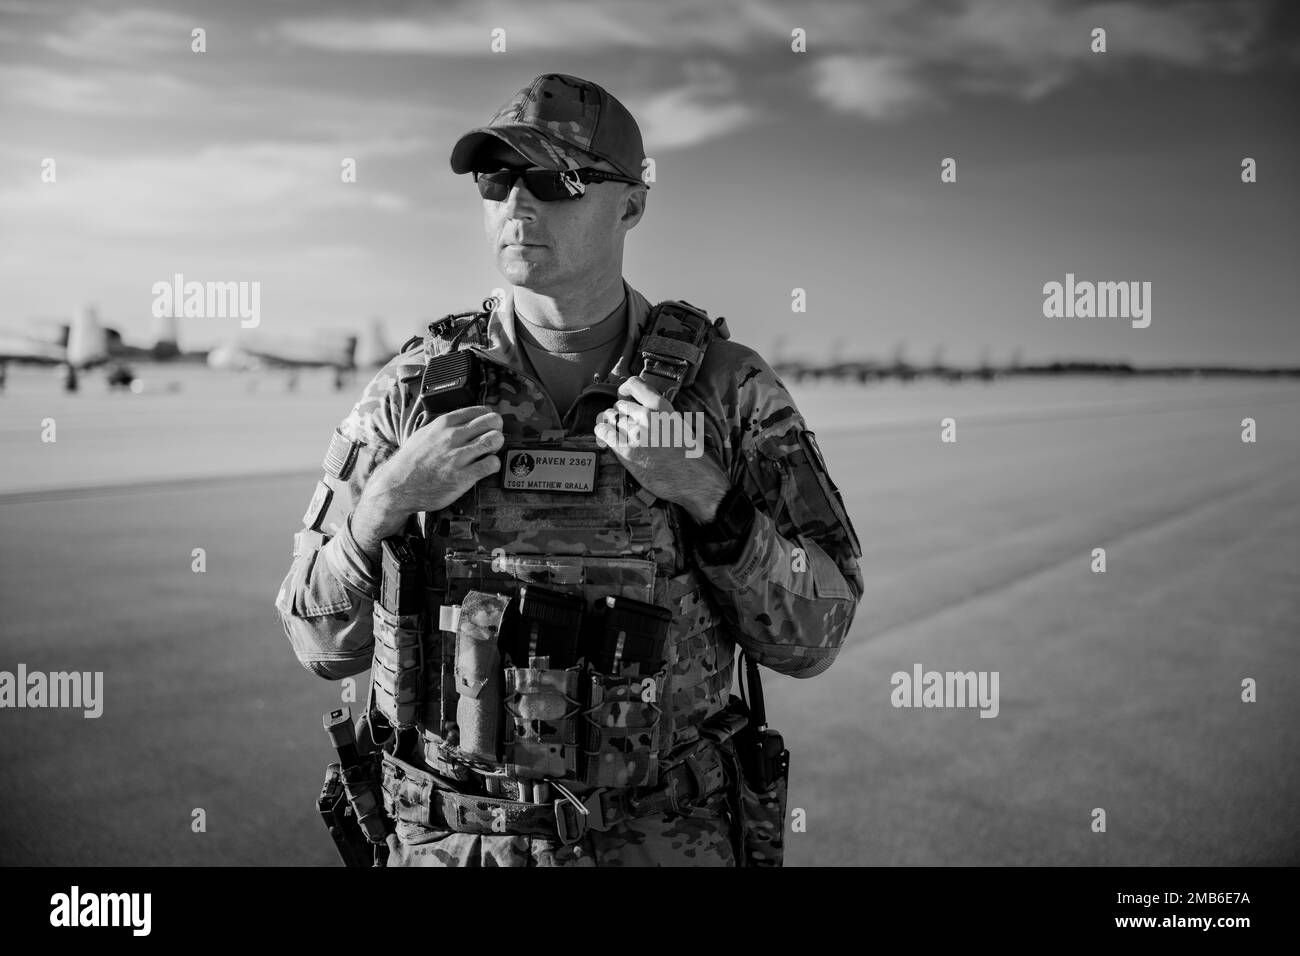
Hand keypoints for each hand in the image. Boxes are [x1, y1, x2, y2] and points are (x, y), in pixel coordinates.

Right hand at [352, 405, 502, 552]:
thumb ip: (443, 426)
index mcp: (443, 424)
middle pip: (492, 421)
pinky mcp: (463, 476)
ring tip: (488, 452)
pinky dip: (493, 464)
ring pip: (494, 440)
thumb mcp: (424, 434)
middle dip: (496, 429)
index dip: (487, 417)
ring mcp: (458, 456)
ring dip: (497, 446)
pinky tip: (485, 467)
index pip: (479, 410)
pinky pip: (492, 464)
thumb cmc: (411, 462)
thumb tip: (463, 419)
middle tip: (492, 438)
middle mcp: (452, 437)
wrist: (397, 487)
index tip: (487, 425)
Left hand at [594, 377, 728, 522]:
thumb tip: (637, 405)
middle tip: (621, 425)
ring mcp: (637, 433)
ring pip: (609, 418)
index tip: (623, 396)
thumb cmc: (687, 453)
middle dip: (617, 414)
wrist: (692, 478)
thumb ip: (658, 412)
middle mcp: (648, 416)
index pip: (634, 384)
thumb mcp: (677, 423)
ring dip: (609, 425)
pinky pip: (604, 433)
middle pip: (618, 405)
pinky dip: (601, 434)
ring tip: (613, 433)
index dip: (624, 390)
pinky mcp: (628, 451)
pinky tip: (604, 438)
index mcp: (661, 406)